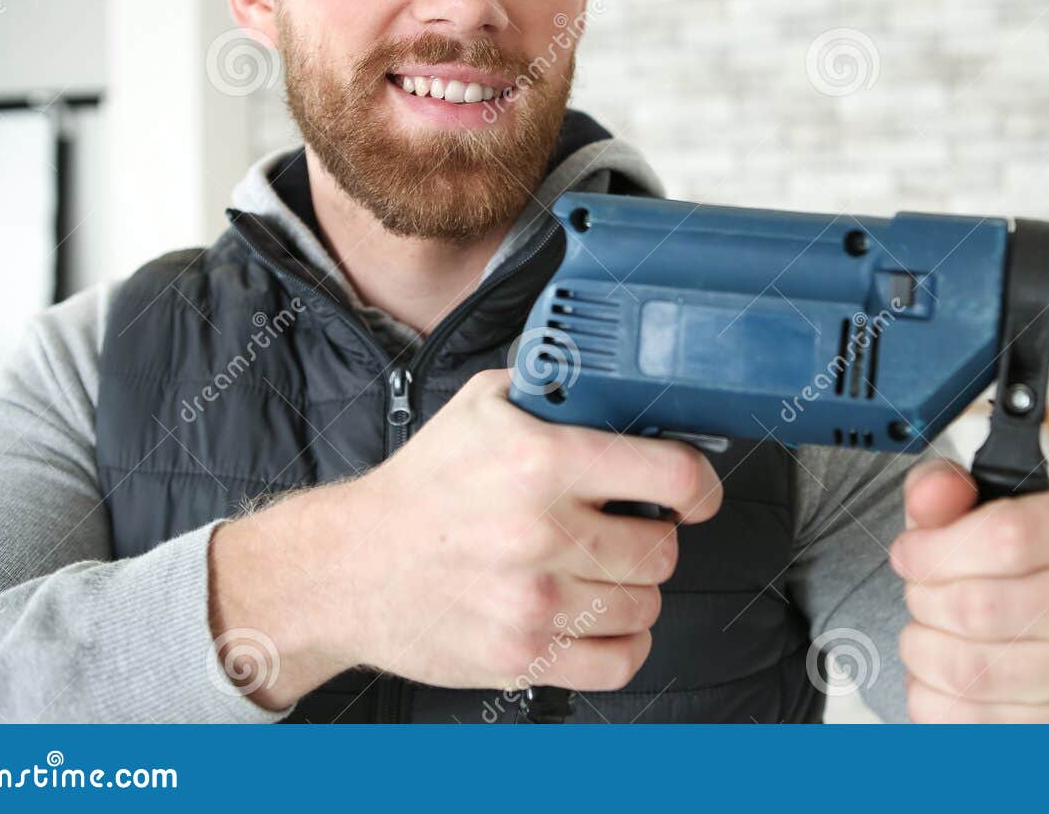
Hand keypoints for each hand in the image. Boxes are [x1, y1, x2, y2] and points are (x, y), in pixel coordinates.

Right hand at [209, 367, 722, 708]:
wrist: (348, 566)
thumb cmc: (422, 488)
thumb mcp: (483, 407)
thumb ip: (554, 390)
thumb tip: (620, 387)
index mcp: (540, 462)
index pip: (671, 477)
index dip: (700, 486)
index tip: (697, 494)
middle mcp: (542, 534)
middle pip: (664, 549)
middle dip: (655, 537)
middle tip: (625, 529)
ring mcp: (534, 603)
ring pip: (647, 605)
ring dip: (633, 589)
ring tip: (598, 570)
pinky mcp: (523, 658)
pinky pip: (620, 662)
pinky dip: (621, 642)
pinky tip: (597, 618)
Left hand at [888, 459, 1048, 722]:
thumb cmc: (1018, 560)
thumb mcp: (978, 505)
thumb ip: (942, 489)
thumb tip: (934, 494)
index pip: (1004, 538)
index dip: (934, 552)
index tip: (911, 555)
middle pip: (980, 608)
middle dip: (924, 602)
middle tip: (921, 596)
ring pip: (973, 669)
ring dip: (926, 652)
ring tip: (931, 635)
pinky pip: (976, 721)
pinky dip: (938, 700)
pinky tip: (948, 677)